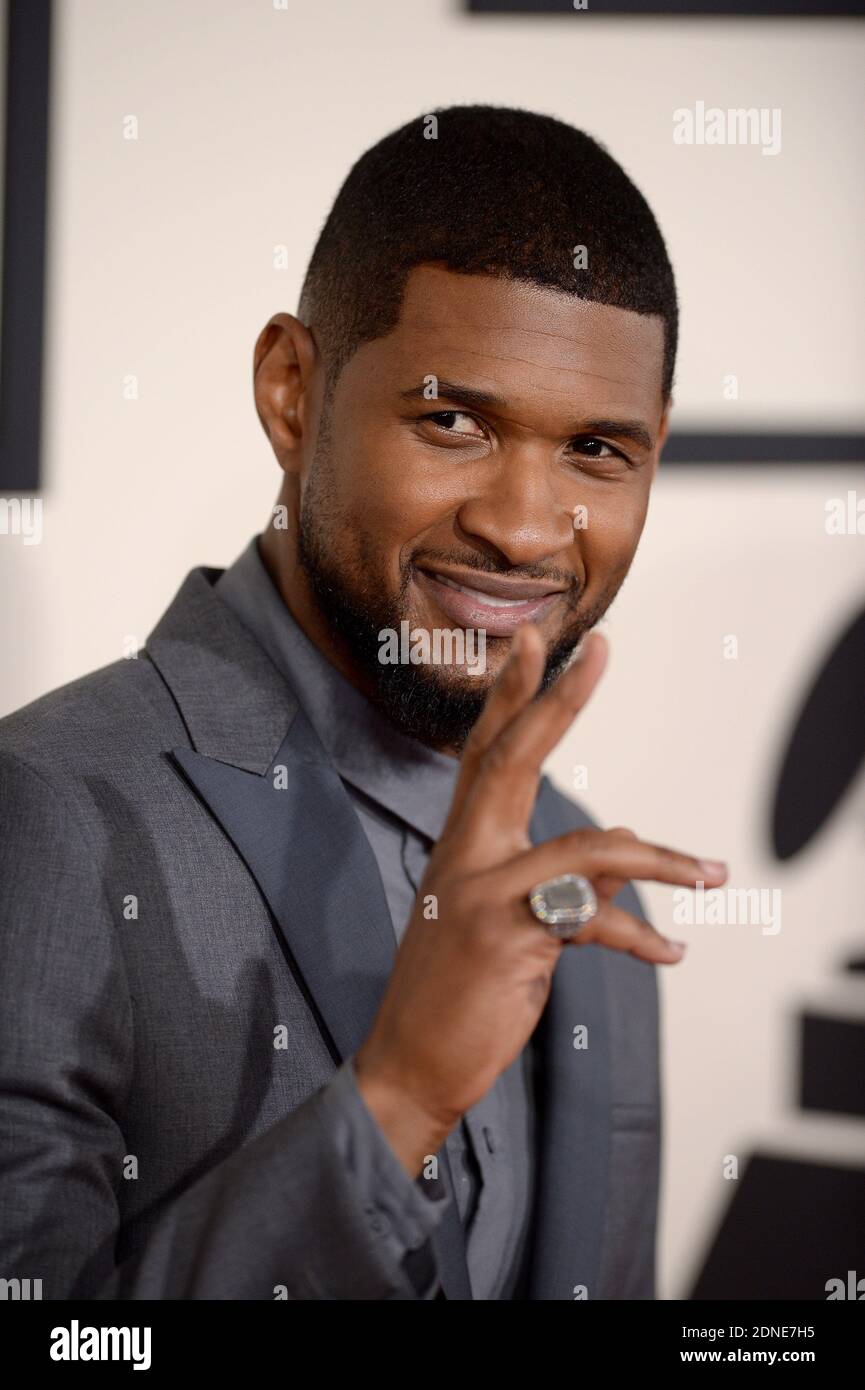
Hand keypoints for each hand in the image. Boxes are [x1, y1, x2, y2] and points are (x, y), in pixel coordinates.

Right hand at [354, 623, 726, 1174]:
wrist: (409, 1062)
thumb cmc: (456, 991)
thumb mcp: (506, 922)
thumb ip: (558, 879)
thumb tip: (620, 848)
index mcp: (462, 844)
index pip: (486, 753)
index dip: (510, 695)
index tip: (533, 640)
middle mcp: (465, 854)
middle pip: (513, 758)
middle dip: (558, 700)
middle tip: (599, 648)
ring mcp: (482, 891)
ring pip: (587, 848)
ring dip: (660, 861)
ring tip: (712, 874)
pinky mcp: (507, 934)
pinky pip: (594, 918)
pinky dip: (640, 938)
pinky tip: (670, 955)